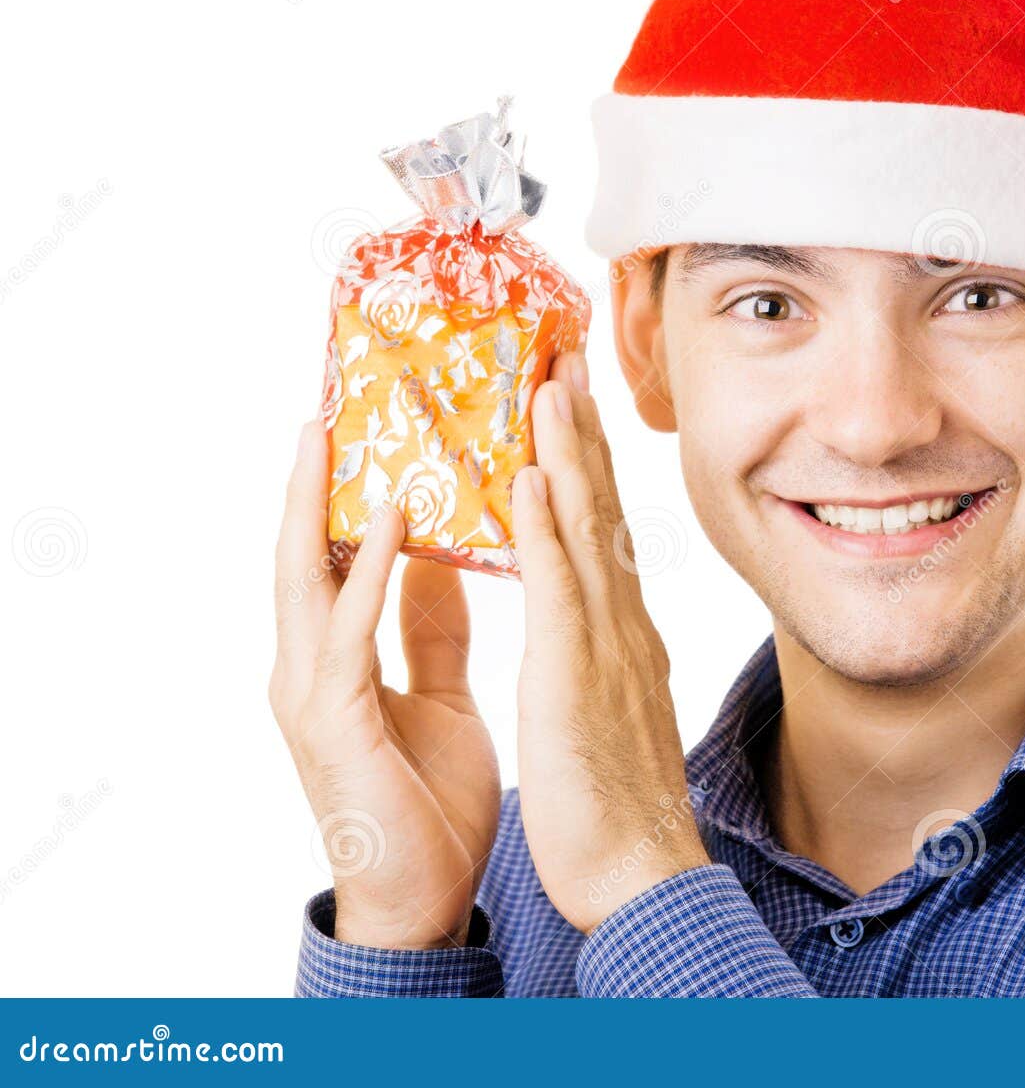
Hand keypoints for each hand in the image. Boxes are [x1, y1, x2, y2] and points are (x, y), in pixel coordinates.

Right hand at [271, 422, 501, 949]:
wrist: (426, 899)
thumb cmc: (429, 799)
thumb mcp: (437, 694)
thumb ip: (429, 629)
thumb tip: (443, 558)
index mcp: (336, 659)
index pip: (335, 557)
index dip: (344, 491)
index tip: (365, 422)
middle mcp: (310, 667)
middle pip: (305, 552)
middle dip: (315, 478)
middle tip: (328, 401)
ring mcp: (312, 694)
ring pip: (307, 577)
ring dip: (326, 503)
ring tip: (336, 431)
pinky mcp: (334, 722)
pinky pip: (349, 632)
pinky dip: (368, 573)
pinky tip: (395, 522)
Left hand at [510, 353, 709, 932]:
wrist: (643, 876)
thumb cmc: (617, 804)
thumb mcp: (609, 707)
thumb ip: (602, 653)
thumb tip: (594, 619)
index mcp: (620, 631)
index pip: (600, 527)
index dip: (585, 459)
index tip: (569, 398)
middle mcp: (619, 622)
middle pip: (598, 508)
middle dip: (579, 429)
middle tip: (563, 355)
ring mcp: (604, 643)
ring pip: (581, 528)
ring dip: (563, 450)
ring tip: (547, 380)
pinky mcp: (576, 675)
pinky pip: (557, 586)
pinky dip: (543, 524)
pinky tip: (529, 474)